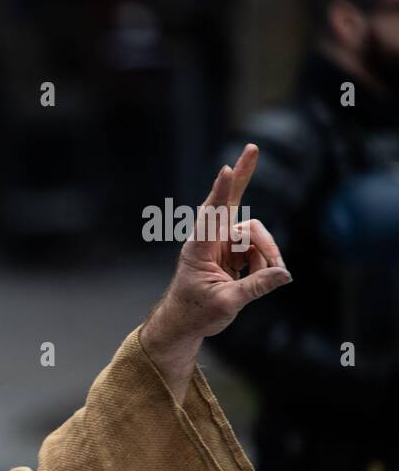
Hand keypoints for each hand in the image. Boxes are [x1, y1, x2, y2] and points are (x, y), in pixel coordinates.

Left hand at [140, 144, 292, 401]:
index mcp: (199, 249)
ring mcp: (222, 243)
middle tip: (252, 147)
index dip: (222, 193)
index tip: (225, 169)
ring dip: (266, 254)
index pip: (213, 216)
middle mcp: (209, 240)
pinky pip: (258, 247)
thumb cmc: (196, 314)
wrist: (185, 323)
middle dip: (243, 176)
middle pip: (231, 202)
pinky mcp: (232, 250)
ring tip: (267, 276)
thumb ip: (256, 287)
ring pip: (255, 234)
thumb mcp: (227, 303)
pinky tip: (251, 279)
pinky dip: (263, 262)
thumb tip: (285, 274)